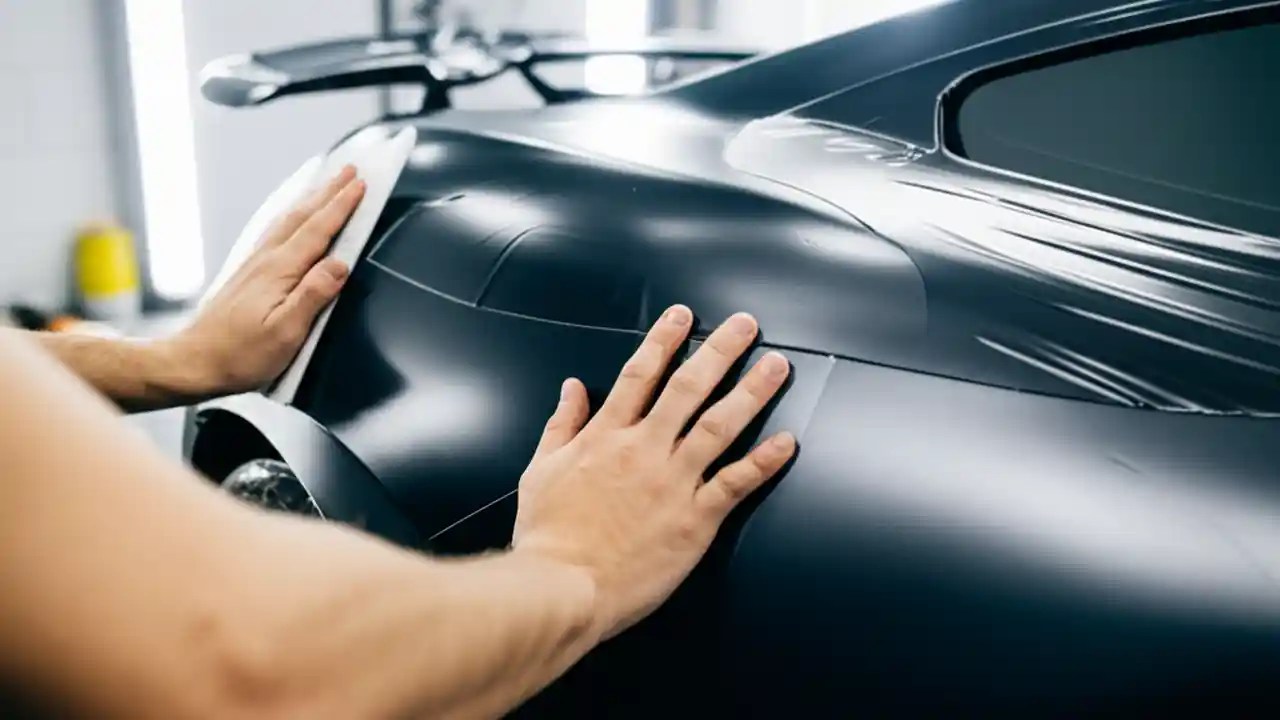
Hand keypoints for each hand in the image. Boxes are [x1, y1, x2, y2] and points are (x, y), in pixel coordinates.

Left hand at [165, 165, 365, 395]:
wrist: (194, 362)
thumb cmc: (240, 355)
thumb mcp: (286, 332)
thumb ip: (314, 295)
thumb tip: (339, 265)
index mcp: (279, 271)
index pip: (318, 230)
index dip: (342, 206)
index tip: (360, 185)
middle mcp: (265, 260)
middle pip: (302, 216)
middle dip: (329, 191)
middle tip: (349, 169)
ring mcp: (254, 265)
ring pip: (287, 220)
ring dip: (311, 199)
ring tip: (327, 184)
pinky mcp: (248, 274)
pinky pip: (275, 232)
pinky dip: (291, 215)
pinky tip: (292, 217)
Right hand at [512, 305, 795, 641]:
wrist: (562, 586)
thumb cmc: (548, 535)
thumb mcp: (540, 470)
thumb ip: (561, 425)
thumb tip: (572, 388)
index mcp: (606, 436)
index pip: (640, 375)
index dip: (663, 341)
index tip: (684, 316)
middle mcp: (643, 450)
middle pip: (687, 388)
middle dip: (719, 351)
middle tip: (745, 325)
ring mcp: (672, 482)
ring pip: (718, 425)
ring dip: (751, 392)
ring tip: (776, 367)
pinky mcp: (694, 519)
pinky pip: (735, 483)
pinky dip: (763, 461)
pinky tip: (787, 442)